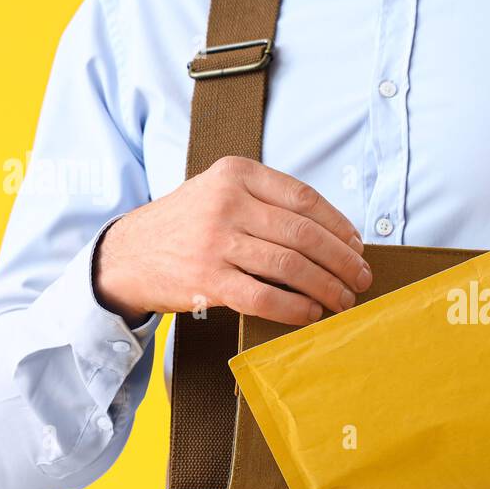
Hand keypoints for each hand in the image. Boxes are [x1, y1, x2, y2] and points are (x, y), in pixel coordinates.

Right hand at [94, 156, 370, 325]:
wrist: (128, 253)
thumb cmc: (187, 224)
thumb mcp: (221, 192)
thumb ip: (267, 202)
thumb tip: (333, 235)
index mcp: (236, 174)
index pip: (304, 199)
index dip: (339, 226)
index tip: (357, 246)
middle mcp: (227, 203)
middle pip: (304, 234)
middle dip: (341, 261)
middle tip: (361, 278)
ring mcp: (216, 241)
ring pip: (290, 266)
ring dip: (326, 287)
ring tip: (343, 300)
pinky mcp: (207, 279)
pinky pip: (265, 297)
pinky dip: (295, 309)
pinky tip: (311, 314)